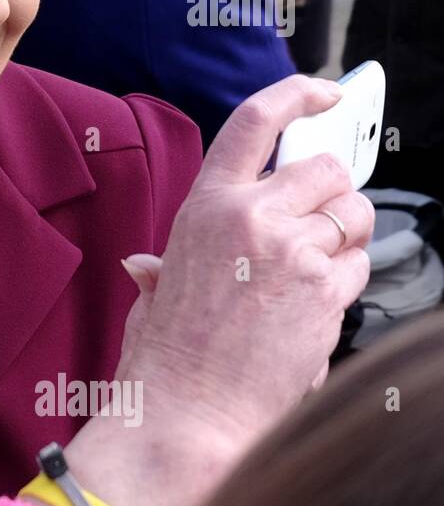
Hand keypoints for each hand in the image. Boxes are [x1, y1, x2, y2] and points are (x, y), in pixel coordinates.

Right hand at [65, 76, 373, 505]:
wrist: (189, 412)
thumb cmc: (167, 358)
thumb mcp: (155, 295)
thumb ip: (163, 266)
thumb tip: (147, 265)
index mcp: (205, 207)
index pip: (254, 122)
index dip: (297, 95)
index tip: (324, 93)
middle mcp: (249, 217)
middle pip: (325, 170)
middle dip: (332, 194)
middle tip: (316, 225)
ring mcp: (291, 250)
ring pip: (355, 216)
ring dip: (346, 239)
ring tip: (311, 274)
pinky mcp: (324, 289)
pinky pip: (359, 267)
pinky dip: (346, 284)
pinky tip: (311, 308)